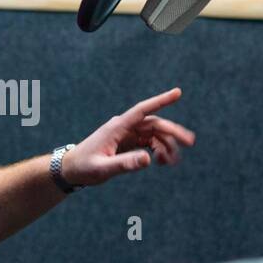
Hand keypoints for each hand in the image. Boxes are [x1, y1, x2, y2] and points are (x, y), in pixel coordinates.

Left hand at [60, 87, 196, 186]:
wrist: (71, 169)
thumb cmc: (84, 167)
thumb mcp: (103, 168)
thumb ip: (125, 164)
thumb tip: (148, 159)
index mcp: (117, 127)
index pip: (142, 110)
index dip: (161, 100)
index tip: (178, 92)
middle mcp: (123, 127)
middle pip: (154, 124)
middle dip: (173, 133)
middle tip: (190, 143)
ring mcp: (126, 134)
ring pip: (153, 134)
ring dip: (166, 145)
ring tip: (172, 162)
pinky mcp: (128, 142)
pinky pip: (148, 142)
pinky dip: (158, 150)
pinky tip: (162, 161)